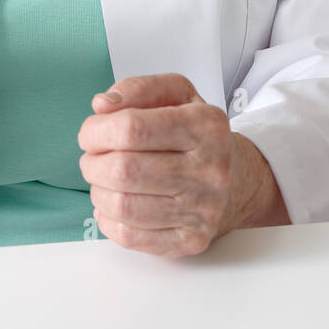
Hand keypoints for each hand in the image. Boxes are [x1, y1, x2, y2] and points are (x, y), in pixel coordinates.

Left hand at [77, 73, 289, 256]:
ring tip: (102, 180)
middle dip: (93, 163)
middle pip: (123, 170)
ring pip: (123, 206)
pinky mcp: (191, 239)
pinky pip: (131, 237)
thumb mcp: (177, 95)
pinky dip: (108, 220)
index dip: (98, 131)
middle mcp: (209, 169)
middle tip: (92, 157)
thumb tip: (102, 105)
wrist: (239, 180)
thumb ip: (138, 89)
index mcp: (204, 126)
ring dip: (98, 191)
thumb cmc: (198, 135)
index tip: (89, 133)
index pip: (133, 128)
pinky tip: (111, 205)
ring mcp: (202, 209)